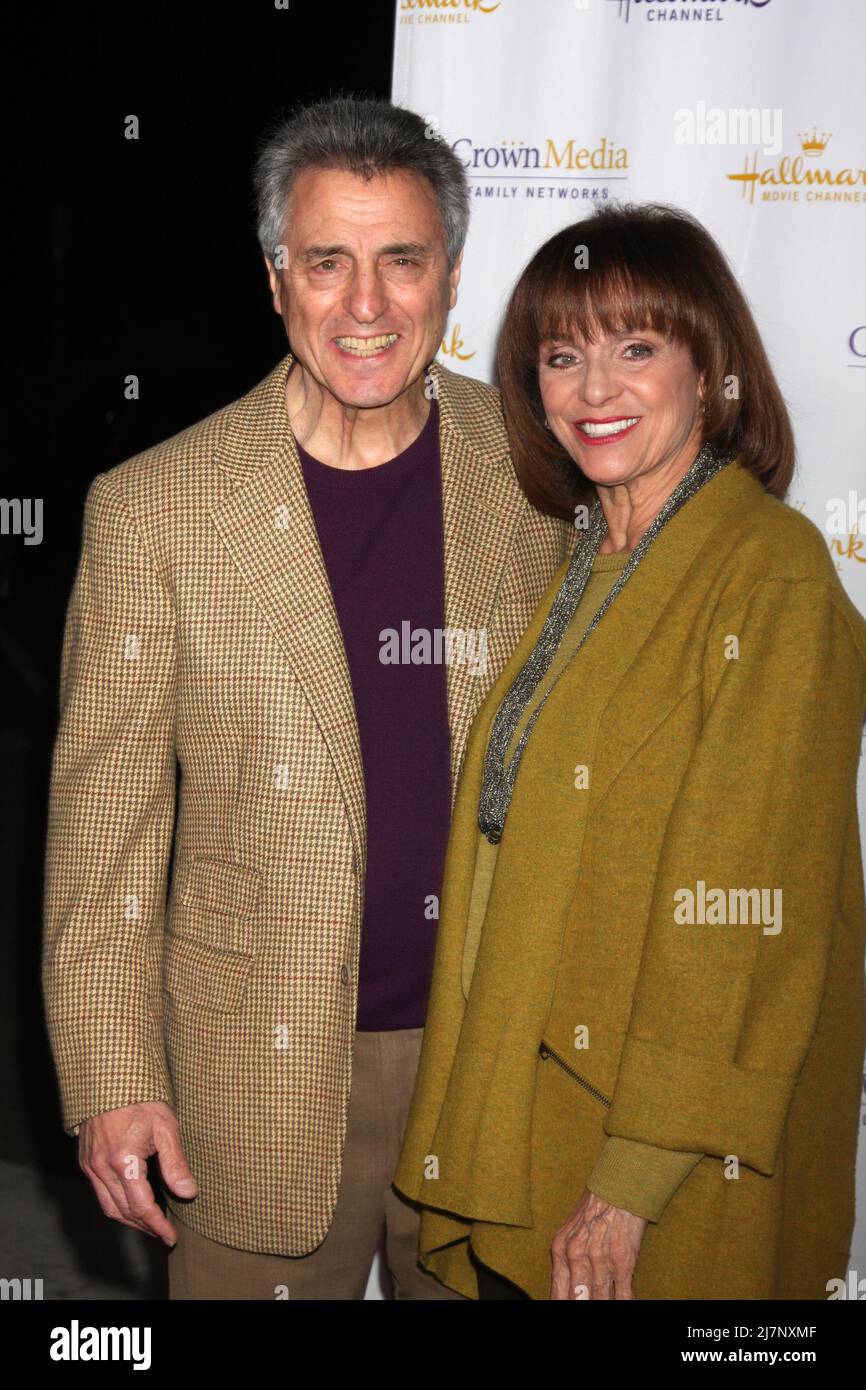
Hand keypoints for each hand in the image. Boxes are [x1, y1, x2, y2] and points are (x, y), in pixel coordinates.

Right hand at [78, 1101, 197, 1245]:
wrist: (109, 1077)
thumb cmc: (140, 1098)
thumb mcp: (165, 1127)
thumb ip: (175, 1163)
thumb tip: (189, 1192)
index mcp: (122, 1161)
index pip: (141, 1206)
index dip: (157, 1225)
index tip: (171, 1237)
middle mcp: (101, 1168)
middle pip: (123, 1211)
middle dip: (145, 1226)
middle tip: (164, 1233)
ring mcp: (90, 1166)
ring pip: (109, 1207)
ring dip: (130, 1220)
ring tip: (151, 1223)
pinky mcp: (86, 1161)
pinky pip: (100, 1194)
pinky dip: (117, 1205)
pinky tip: (133, 1203)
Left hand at [550, 1189, 647, 1299]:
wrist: (618, 1188)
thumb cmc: (593, 1210)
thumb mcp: (570, 1232)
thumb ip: (565, 1261)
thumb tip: (563, 1292)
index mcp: (561, 1250)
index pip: (558, 1293)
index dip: (564, 1304)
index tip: (567, 1308)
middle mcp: (578, 1256)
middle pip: (578, 1298)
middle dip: (583, 1303)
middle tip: (586, 1304)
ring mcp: (601, 1261)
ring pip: (599, 1299)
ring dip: (602, 1304)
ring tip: (603, 1307)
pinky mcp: (623, 1263)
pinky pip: (622, 1294)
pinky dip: (622, 1302)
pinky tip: (622, 1304)